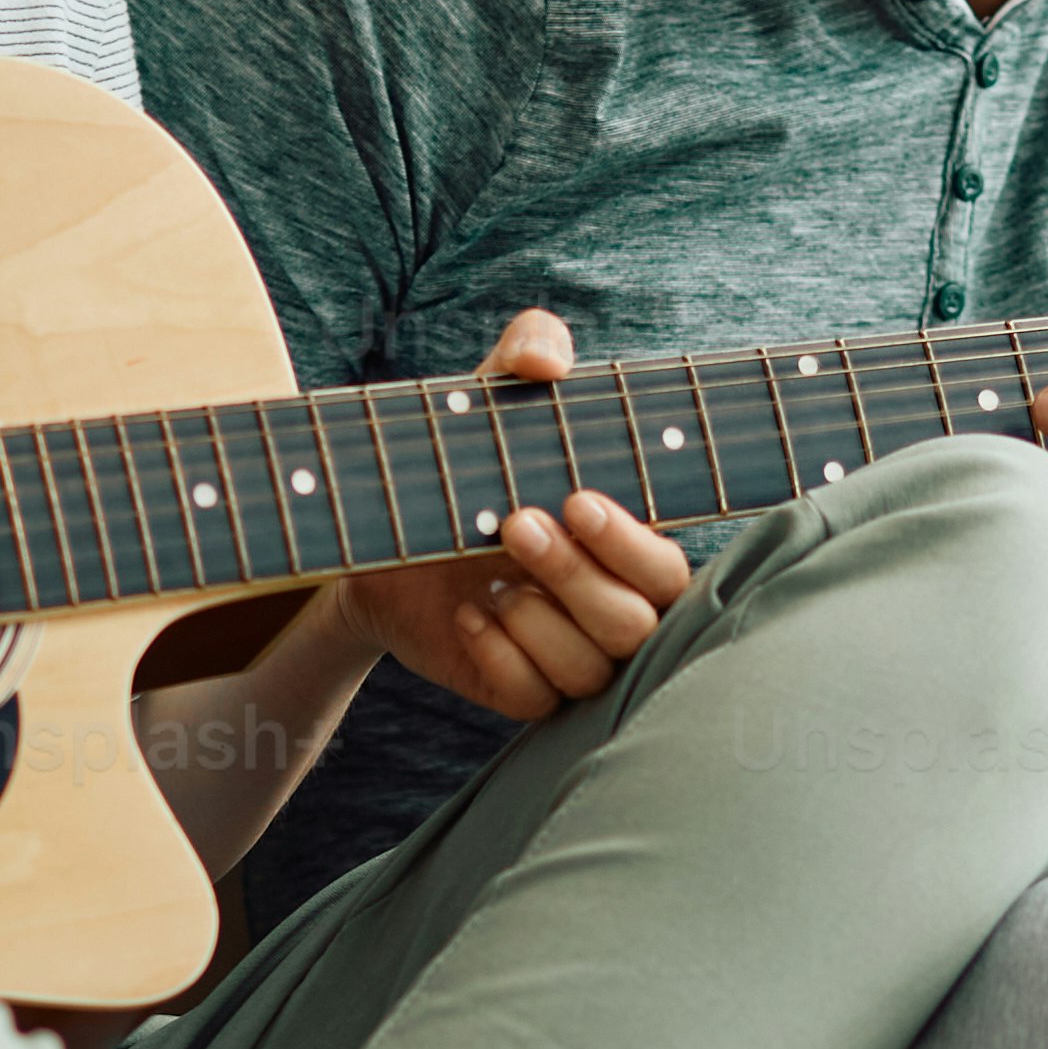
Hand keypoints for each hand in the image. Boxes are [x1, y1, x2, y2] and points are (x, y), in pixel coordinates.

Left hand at [337, 310, 694, 723]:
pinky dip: (502, 658)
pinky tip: (468, 615)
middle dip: (577, 577)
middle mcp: (610, 605)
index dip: (632, 543)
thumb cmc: (463, 455)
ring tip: (489, 576)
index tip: (576, 498)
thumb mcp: (491, 393)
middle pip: (638, 624)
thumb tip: (547, 361)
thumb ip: (530, 348)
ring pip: (592, 670)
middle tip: (514, 525)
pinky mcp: (519, 688)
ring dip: (540, 622)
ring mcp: (568, 653)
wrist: (379, 525)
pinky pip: (536, 700)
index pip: (668, 570)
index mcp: (628, 543)